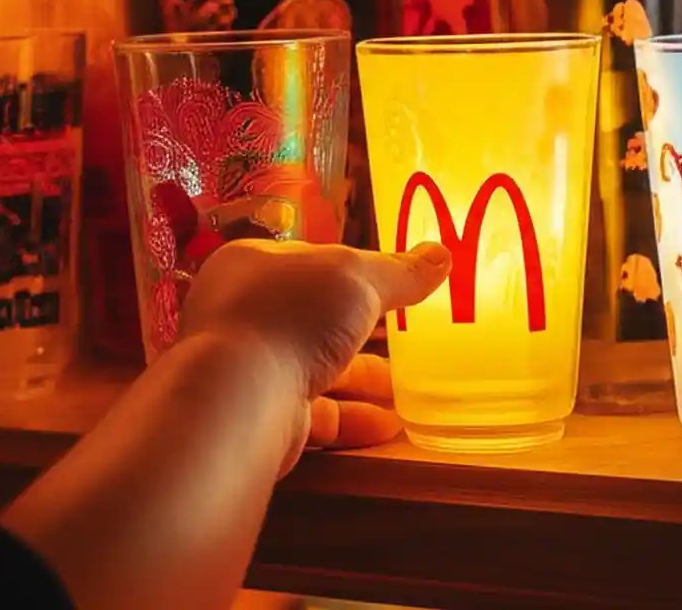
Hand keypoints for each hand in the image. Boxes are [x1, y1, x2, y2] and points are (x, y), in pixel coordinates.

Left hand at [177, 240, 451, 469]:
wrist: (239, 400)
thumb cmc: (290, 315)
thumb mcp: (357, 278)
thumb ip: (400, 271)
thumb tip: (442, 257)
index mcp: (251, 265)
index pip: (307, 261)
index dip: (349, 270)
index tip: (387, 285)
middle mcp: (242, 314)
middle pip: (313, 318)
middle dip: (360, 332)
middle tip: (402, 341)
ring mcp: (248, 367)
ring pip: (314, 368)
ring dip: (361, 380)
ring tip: (404, 388)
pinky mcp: (259, 415)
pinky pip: (314, 413)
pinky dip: (352, 417)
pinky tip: (387, 424)